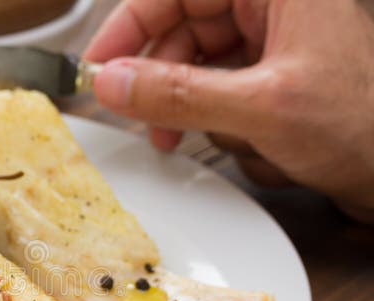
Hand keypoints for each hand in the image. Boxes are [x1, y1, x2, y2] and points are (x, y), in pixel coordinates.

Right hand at [84, 0, 373, 221]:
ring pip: (193, 64)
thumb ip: (178, 94)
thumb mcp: (260, 109)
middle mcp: (271, 8)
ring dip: (186, 107)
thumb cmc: (366, 127)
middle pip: (181, 29)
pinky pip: (214, 89)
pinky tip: (229, 141)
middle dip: (159, 79)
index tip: (99, 64)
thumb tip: (114, 84)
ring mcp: (270, 43)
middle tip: (137, 114)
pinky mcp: (268, 78)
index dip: (129, 25)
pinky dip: (211, 120)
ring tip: (186, 137)